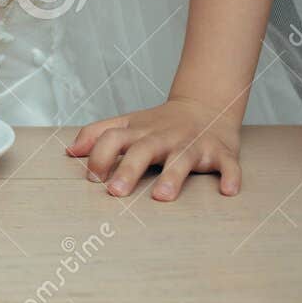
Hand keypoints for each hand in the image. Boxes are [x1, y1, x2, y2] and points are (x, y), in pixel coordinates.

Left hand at [66, 97, 241, 199]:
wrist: (205, 106)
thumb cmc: (160, 123)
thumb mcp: (127, 123)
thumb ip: (97, 134)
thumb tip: (70, 152)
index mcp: (139, 131)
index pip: (113, 137)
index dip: (99, 155)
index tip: (91, 177)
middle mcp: (164, 137)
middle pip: (143, 150)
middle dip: (128, 170)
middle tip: (115, 192)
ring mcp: (193, 144)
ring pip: (182, 159)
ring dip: (172, 177)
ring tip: (161, 196)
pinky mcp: (221, 153)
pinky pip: (228, 165)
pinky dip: (230, 177)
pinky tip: (227, 191)